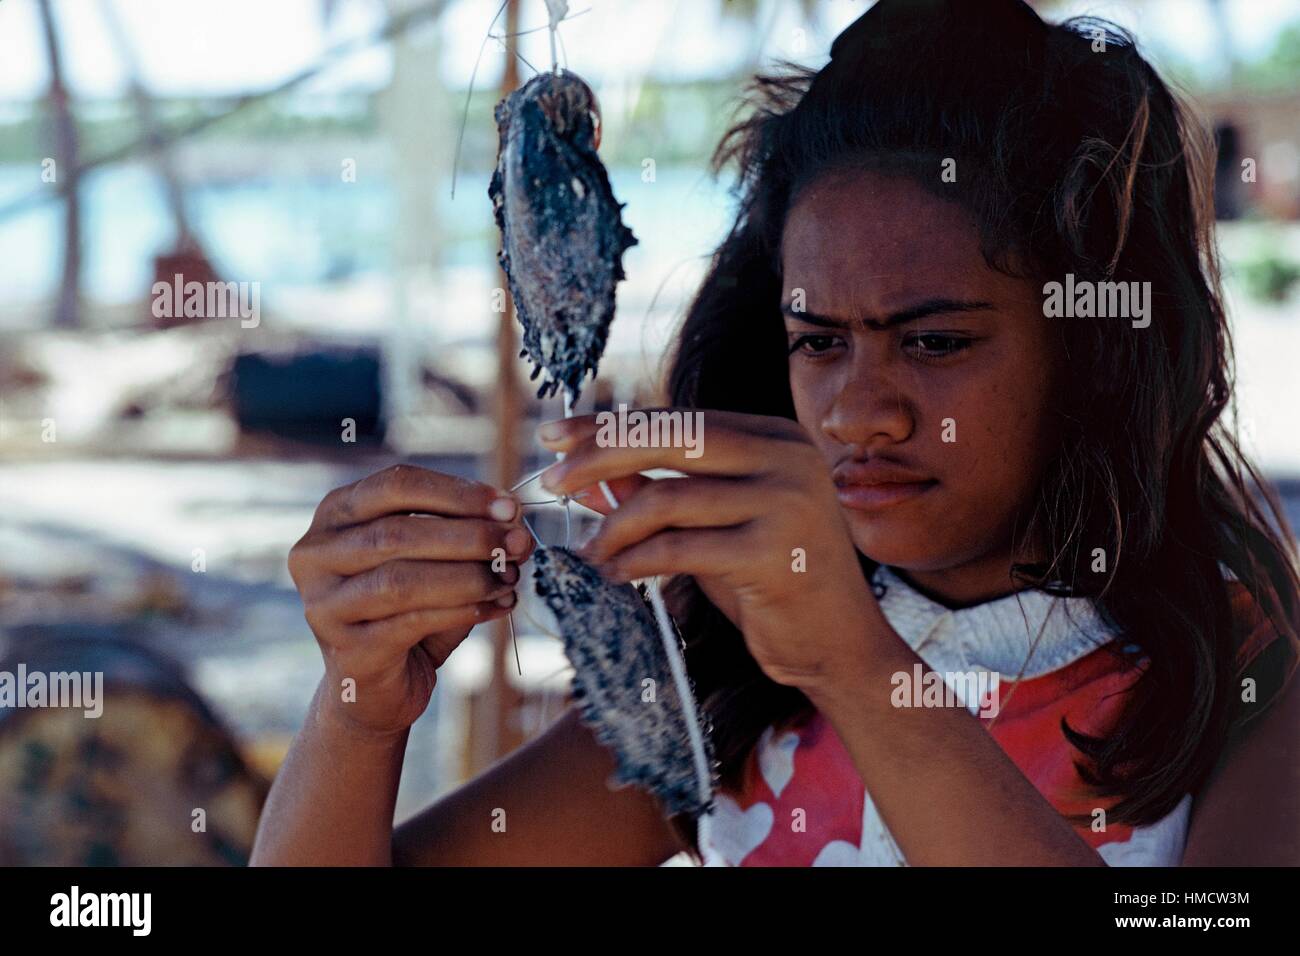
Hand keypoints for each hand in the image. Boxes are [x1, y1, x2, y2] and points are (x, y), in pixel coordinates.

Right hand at [288, 464, 533, 736]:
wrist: (379, 687)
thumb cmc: (407, 611)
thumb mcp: (432, 561)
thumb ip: (465, 536)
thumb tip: (514, 517)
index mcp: (336, 514)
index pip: (396, 485)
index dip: (457, 493)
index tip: (509, 506)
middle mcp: (316, 554)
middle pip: (398, 532)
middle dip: (470, 536)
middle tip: (518, 543)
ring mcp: (324, 605)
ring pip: (402, 580)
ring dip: (469, 576)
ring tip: (509, 577)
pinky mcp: (347, 650)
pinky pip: (411, 622)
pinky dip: (462, 611)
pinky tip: (496, 606)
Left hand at [537, 409, 878, 692]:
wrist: (838, 645)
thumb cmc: (771, 582)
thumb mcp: (711, 527)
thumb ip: (658, 494)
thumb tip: (588, 474)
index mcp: (777, 437)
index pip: (677, 418)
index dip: (609, 425)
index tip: (554, 436)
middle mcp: (788, 457)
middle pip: (672, 440)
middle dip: (600, 457)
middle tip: (551, 482)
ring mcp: (787, 502)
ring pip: (669, 499)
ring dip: (615, 528)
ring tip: (592, 552)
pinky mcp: (774, 553)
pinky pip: (680, 548)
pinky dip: (637, 560)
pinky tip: (616, 575)